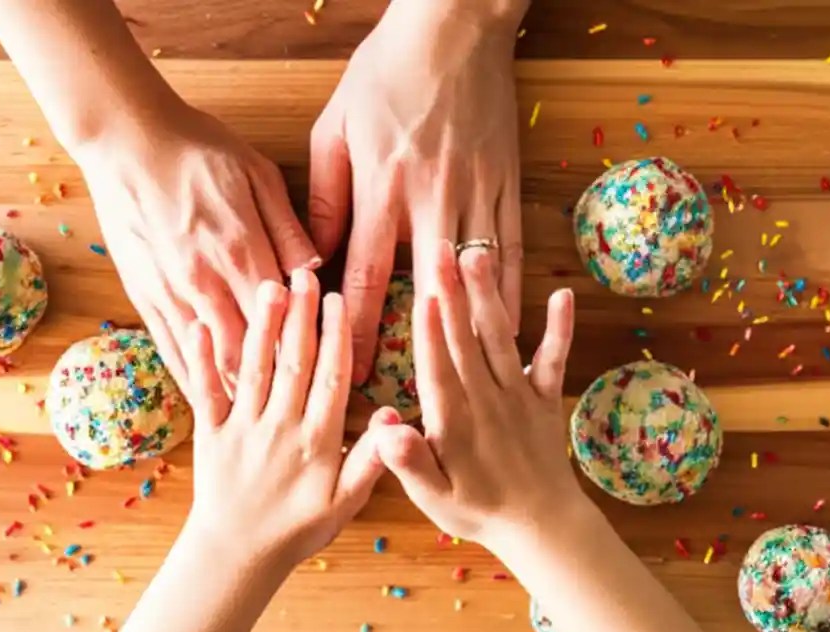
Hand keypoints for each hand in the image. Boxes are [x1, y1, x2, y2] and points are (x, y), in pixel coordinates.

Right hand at [80, 100, 318, 388]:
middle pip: (250, 351)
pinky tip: (212, 395)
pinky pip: (173, 351)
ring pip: (212, 361)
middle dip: (277, 377)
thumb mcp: (257, 173)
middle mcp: (206, 281)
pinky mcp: (145, 297)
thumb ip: (287, 227)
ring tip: (264, 409)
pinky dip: (196, 378)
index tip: (325, 356)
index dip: (306, 341)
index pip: (285, 316)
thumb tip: (314, 267)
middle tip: (301, 394)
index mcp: (241, 250)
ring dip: (239, 387)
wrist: (126, 141)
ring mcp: (172, 293)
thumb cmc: (195, 149)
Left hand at [181, 270, 399, 566]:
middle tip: (304, 276)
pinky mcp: (211, 433)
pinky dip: (201, 359)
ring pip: (254, 368)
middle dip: (300, 317)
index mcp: (317, 441)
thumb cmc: (297, 531)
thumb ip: (371, 463)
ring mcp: (243, 428)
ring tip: (268, 286)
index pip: (331, 378)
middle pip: (294, 362)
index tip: (337, 301)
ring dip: (262, 325)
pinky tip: (200, 326)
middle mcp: (280, 428)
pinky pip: (205, 391)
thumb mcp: (345, 505)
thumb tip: (396, 421)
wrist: (238, 556)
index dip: (335, 337)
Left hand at [309, 0, 525, 381]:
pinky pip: (514, 250)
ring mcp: (476, 193)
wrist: (454, 28)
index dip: (358, 334)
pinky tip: (510, 329)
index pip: (366, 279)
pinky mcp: (507, 183)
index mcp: (383, 189)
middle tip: (411, 397)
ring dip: (471, 332)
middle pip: (424, 292)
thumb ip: (325, 199)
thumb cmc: (385, 76)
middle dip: (415, 350)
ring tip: (467, 380)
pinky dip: (512, 293)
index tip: (352, 377)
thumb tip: (315, 258)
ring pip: (477, 279)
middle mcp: (432, 199)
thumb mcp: (335, 130)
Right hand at [372, 239, 582, 546]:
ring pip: (500, 338)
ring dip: (488, 295)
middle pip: (465, 339)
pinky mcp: (545, 398)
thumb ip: (408, 461)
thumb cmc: (478, 510)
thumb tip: (385, 429)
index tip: (426, 293)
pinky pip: (553, 359)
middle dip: (452, 293)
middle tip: (442, 250)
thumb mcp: (433, 495)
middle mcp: (487, 400)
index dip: (431, 331)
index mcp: (454, 421)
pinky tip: (562, 296)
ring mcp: (518, 396)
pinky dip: (560, 328)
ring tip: (478, 256)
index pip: (438, 368)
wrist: (542, 526)